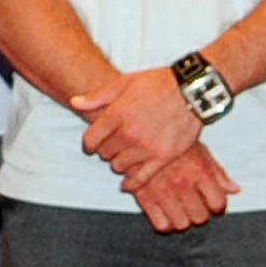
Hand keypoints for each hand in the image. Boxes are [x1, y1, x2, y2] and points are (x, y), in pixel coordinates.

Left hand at [71, 65, 205, 188]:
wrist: (191, 91)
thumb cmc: (158, 84)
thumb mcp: (124, 83)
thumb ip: (97, 96)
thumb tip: (75, 102)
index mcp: (116, 115)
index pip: (91, 140)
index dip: (89, 143)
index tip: (92, 144)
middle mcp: (129, 134)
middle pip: (105, 153)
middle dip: (105, 150)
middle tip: (112, 145)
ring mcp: (146, 148)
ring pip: (119, 166)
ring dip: (118, 162)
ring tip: (123, 155)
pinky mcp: (163, 158)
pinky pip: (141, 178)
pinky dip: (131, 183)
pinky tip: (127, 183)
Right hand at [130, 143, 237, 233]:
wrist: (140, 125)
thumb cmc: (172, 136)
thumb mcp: (199, 149)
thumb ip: (217, 172)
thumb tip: (234, 189)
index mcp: (199, 170)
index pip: (218, 203)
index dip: (217, 205)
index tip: (213, 203)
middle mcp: (182, 182)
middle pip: (200, 217)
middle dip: (200, 214)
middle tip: (195, 206)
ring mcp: (162, 190)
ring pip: (181, 224)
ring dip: (183, 220)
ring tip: (180, 211)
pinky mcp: (143, 195)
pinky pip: (160, 224)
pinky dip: (165, 224)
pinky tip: (166, 215)